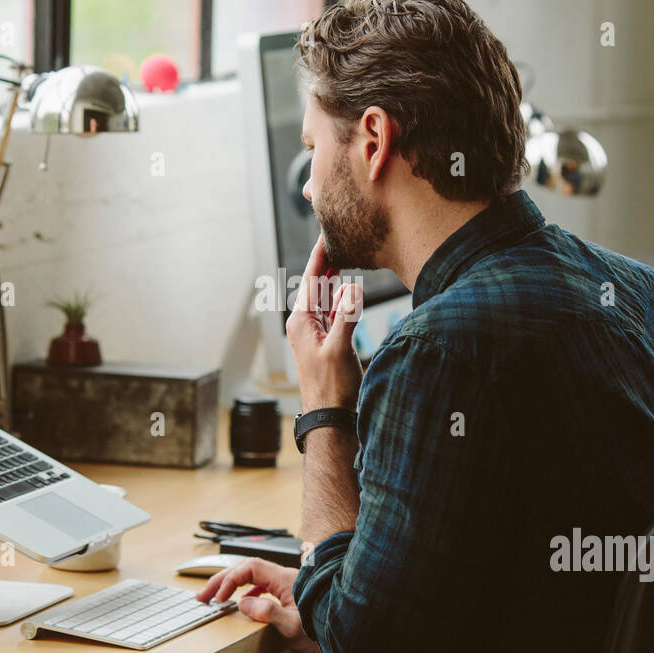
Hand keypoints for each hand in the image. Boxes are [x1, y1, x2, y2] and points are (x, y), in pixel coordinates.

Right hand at [196, 557, 324, 652]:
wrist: (349, 639)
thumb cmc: (326, 634)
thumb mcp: (294, 627)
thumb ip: (268, 613)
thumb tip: (243, 604)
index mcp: (286, 580)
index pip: (250, 567)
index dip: (230, 579)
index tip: (218, 597)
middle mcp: (288, 579)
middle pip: (248, 570)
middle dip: (223, 580)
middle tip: (203, 596)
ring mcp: (290, 587)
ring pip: (255, 578)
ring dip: (233, 585)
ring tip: (216, 597)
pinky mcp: (293, 597)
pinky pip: (264, 587)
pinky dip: (248, 592)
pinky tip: (244, 603)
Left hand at [286, 236, 364, 412]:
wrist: (330, 417)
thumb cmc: (331, 388)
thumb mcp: (339, 349)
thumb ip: (347, 316)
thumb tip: (352, 287)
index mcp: (301, 321)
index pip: (310, 279)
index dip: (320, 256)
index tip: (326, 234)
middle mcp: (304, 323)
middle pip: (317, 284)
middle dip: (328, 262)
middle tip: (337, 238)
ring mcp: (314, 332)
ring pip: (326, 298)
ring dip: (336, 280)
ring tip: (344, 257)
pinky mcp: (326, 342)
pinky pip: (333, 313)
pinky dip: (341, 300)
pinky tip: (348, 291)